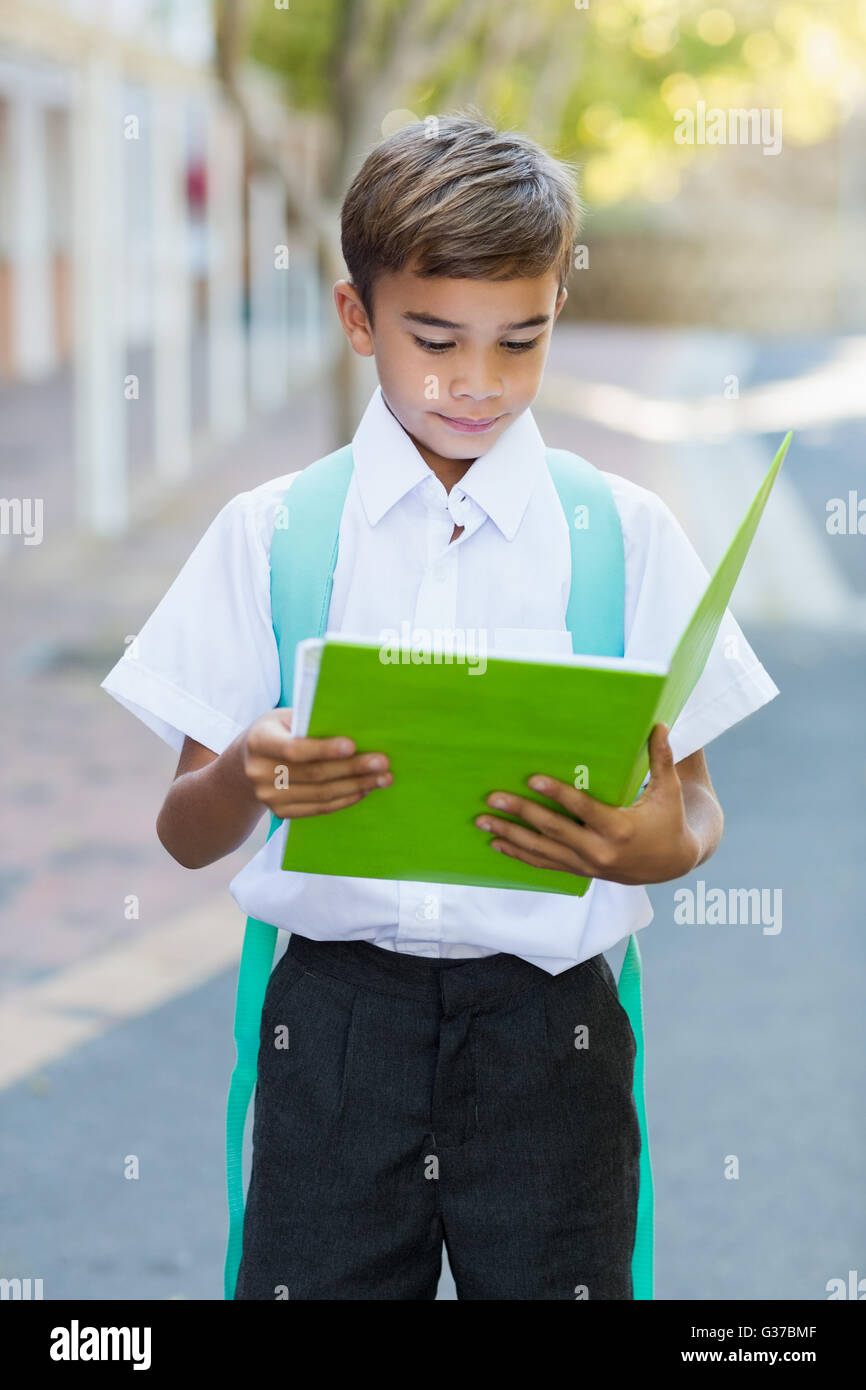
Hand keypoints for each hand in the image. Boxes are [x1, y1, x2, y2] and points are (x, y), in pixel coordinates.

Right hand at [241, 707, 391, 817]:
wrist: (246, 764)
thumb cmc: (277, 732)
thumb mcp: (285, 718)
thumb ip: (311, 722)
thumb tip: (355, 726)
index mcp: (259, 741)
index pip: (293, 749)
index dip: (323, 749)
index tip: (352, 745)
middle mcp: (260, 772)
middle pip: (314, 774)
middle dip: (352, 769)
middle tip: (382, 762)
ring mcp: (269, 797)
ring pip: (321, 794)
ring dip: (357, 786)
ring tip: (383, 778)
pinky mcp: (281, 812)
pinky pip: (320, 808)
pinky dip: (346, 799)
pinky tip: (365, 790)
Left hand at [474, 723, 702, 884]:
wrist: (671, 863)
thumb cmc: (668, 820)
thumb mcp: (668, 791)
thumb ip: (662, 759)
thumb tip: (659, 725)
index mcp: (620, 829)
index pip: (583, 810)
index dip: (557, 795)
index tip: (532, 780)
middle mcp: (599, 852)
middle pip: (553, 831)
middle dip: (521, 813)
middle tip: (492, 798)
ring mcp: (586, 865)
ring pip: (542, 851)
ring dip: (510, 835)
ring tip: (483, 821)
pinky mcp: (579, 871)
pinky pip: (544, 864)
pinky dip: (519, 854)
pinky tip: (497, 843)